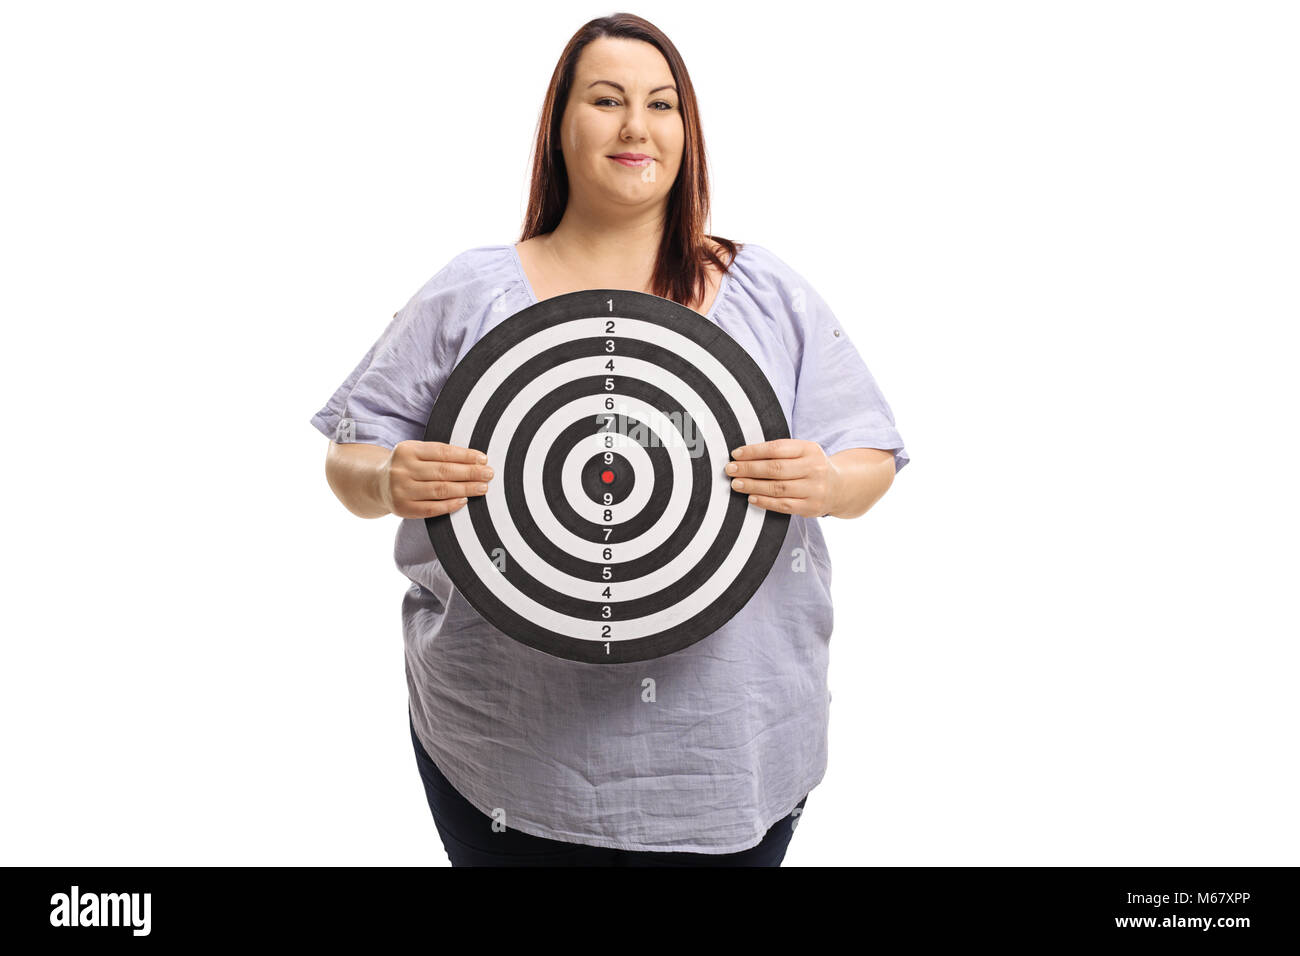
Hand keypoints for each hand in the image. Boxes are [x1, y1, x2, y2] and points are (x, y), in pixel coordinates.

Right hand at [379, 441, 493, 518]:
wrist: (377, 484)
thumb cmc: (406, 466)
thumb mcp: (416, 452)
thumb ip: (439, 454)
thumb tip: (476, 460)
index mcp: (407, 450)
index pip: (442, 452)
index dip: (465, 456)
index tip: (483, 459)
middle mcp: (402, 469)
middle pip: (443, 471)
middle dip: (470, 473)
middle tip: (488, 474)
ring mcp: (401, 490)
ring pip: (440, 490)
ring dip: (465, 489)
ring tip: (482, 488)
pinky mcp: (403, 509)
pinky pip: (432, 508)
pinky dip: (450, 505)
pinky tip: (465, 501)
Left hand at [725, 438, 837, 517]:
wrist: (839, 487)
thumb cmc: (810, 466)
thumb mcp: (802, 452)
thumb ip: (780, 451)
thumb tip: (743, 455)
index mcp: (810, 449)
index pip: (778, 448)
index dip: (754, 451)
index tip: (736, 454)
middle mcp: (814, 468)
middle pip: (776, 468)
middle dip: (749, 469)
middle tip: (730, 469)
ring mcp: (814, 489)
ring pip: (778, 488)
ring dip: (753, 486)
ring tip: (736, 484)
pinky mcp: (811, 507)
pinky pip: (784, 505)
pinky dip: (765, 502)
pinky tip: (751, 498)